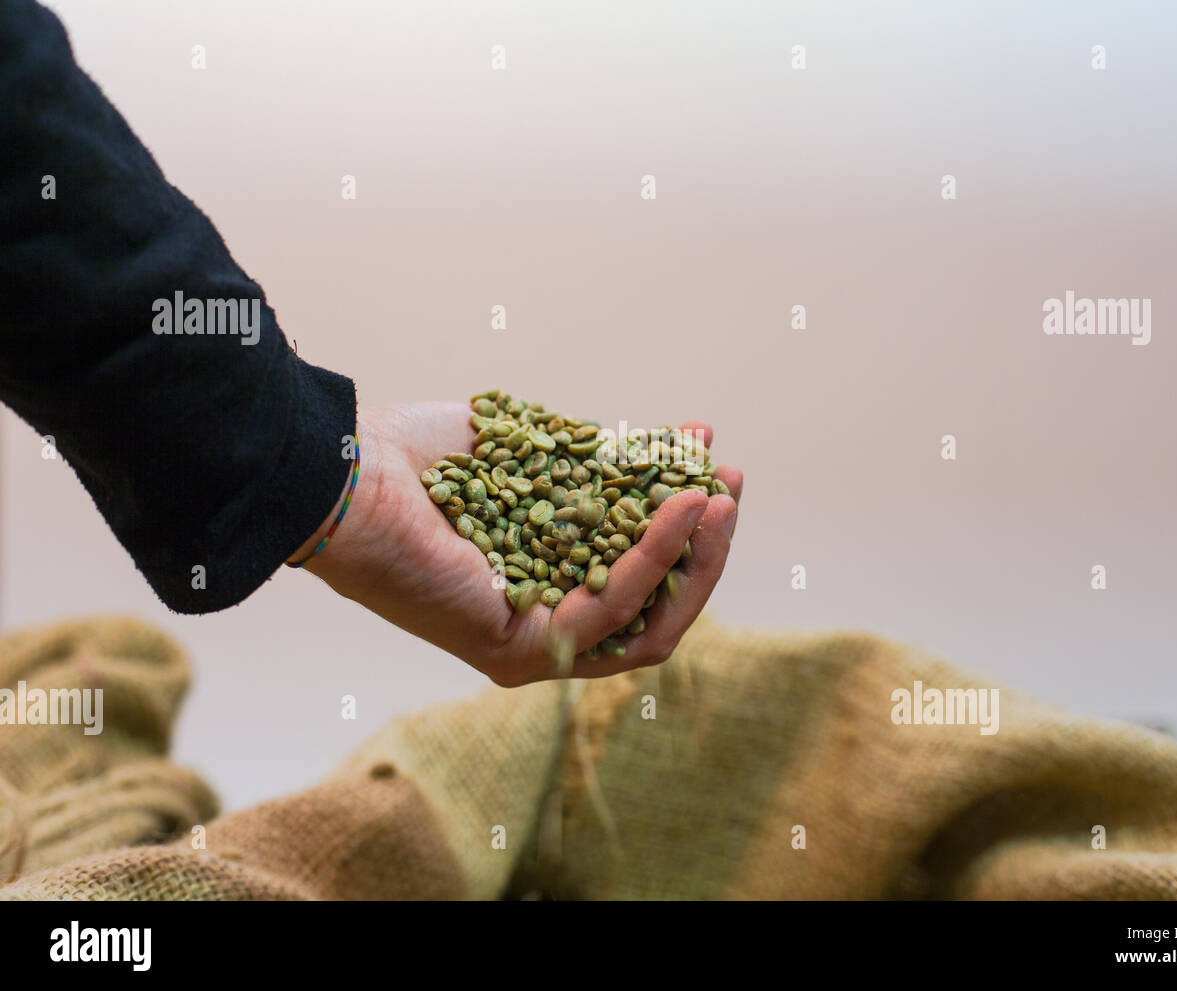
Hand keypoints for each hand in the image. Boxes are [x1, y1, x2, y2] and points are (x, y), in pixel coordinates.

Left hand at [296, 402, 741, 685]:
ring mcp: (530, 646)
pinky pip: (611, 607)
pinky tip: (685, 504)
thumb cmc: (421, 459)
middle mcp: (541, 623)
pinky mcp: (518, 649)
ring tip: (720, 494)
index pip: (639, 572)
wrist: (345, 472)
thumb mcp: (541, 454)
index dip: (683, 521)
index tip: (706, 459)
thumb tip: (685, 439)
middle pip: (654, 605)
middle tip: (727, 482)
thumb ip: (610, 466)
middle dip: (703, 546)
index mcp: (545, 583)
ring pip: (647, 621)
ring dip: (695, 557)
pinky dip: (657, 555)